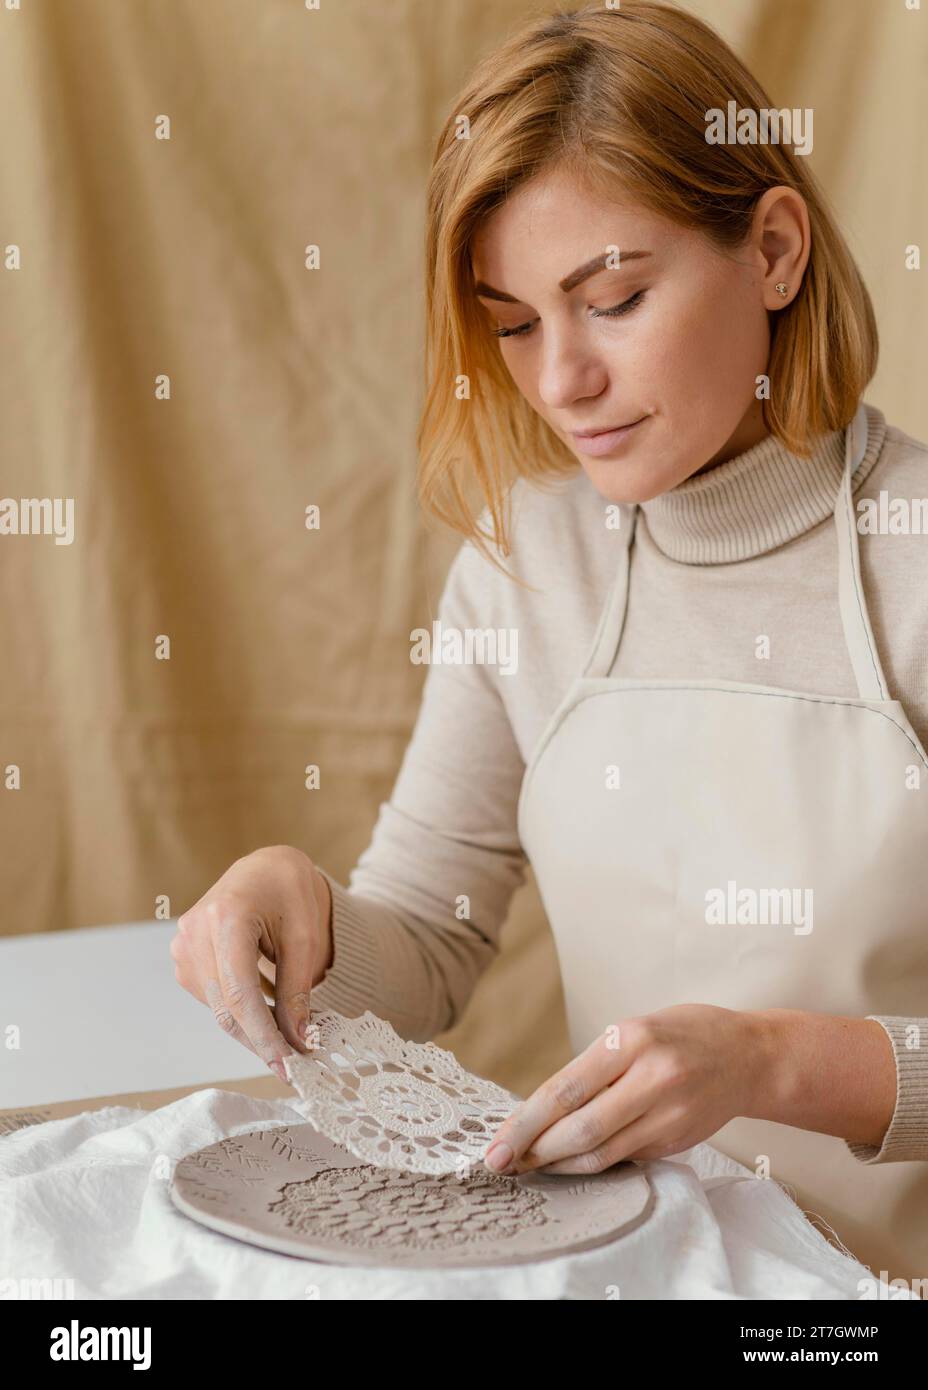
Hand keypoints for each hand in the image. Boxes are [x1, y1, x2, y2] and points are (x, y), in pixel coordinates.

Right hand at [170, 844, 332, 1081]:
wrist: (265, 869)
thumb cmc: (289, 892)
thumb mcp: (304, 936)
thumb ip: (297, 989)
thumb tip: (298, 1040)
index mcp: (227, 917)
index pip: (241, 993)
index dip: (263, 1035)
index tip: (287, 1066)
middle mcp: (195, 932)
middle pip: (226, 1007)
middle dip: (260, 1040)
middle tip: (294, 1066)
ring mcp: (183, 945)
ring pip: (218, 1008)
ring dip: (252, 1028)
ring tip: (287, 1034)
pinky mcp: (184, 957)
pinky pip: (213, 997)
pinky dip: (240, 1011)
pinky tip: (265, 1010)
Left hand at [483, 1004, 764, 1174]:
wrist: (748, 1056)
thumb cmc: (681, 1035)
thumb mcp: (632, 1031)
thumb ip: (592, 1067)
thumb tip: (537, 1112)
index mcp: (631, 1039)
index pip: (565, 1090)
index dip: (526, 1122)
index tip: (497, 1144)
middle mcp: (652, 1078)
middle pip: (580, 1129)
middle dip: (534, 1151)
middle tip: (502, 1163)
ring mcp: (668, 1114)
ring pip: (600, 1153)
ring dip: (558, 1163)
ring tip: (529, 1164)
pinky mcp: (676, 1141)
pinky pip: (623, 1159)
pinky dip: (590, 1163)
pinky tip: (569, 1161)